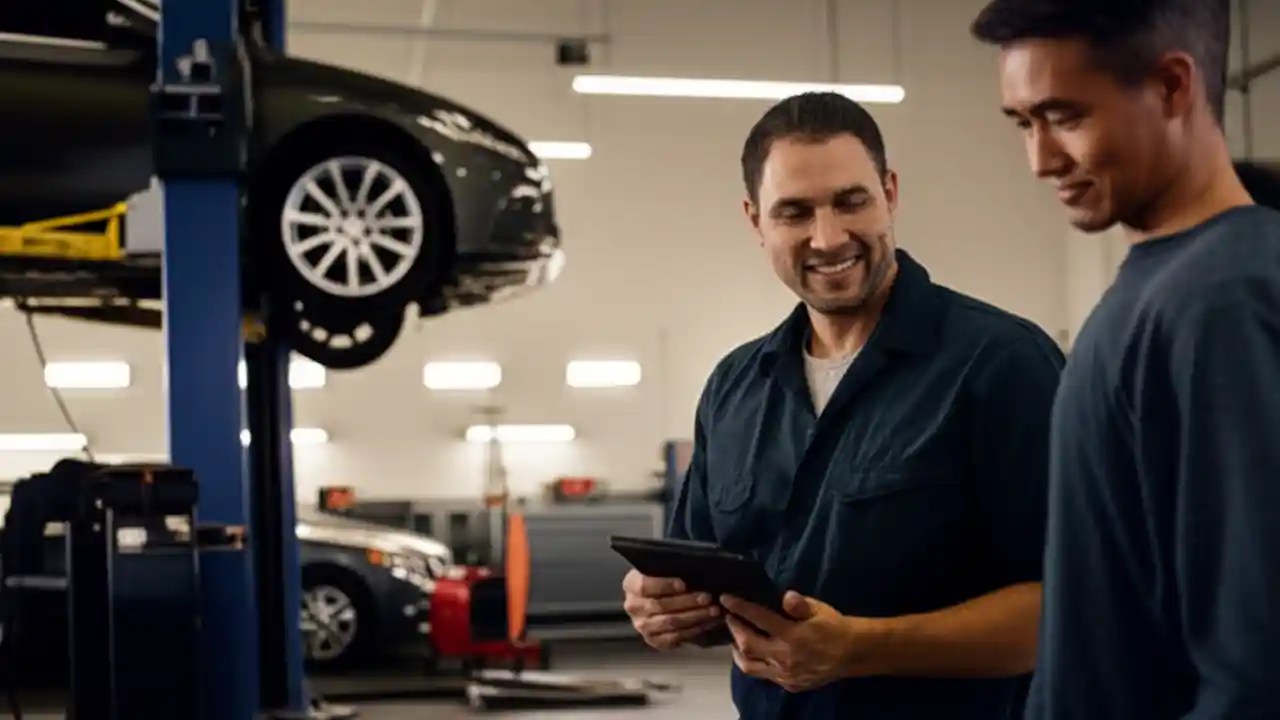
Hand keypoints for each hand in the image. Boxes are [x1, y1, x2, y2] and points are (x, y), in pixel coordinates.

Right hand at [622, 569, 722, 650]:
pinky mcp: (654, 640)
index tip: (684, 584)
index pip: (645, 586)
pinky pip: (675, 637)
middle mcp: (633, 607)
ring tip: (714, 610)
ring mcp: (642, 626)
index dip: (665, 585)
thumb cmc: (665, 579)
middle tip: (708, 597)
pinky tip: (709, 622)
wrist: (659, 598)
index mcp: (631, 585)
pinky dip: (695, 629)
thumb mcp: (663, 569)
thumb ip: (671, 569)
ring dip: (695, 617)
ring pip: (670, 622)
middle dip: (687, 602)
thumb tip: (693, 568)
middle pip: (660, 606)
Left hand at [721, 591, 874, 693]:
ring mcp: (785, 674)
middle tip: (730, 617)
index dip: (740, 607)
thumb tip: (785, 595)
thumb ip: (799, 604)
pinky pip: (764, 675)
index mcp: (793, 635)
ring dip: (738, 651)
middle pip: (747, 645)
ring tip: (735, 639)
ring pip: (750, 666)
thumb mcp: (819, 609)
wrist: (852, 653)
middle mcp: (786, 656)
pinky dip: (754, 663)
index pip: (759, 618)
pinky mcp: (788, 685)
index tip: (726, 598)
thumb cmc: (833, 626)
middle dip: (734, 629)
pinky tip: (754, 653)